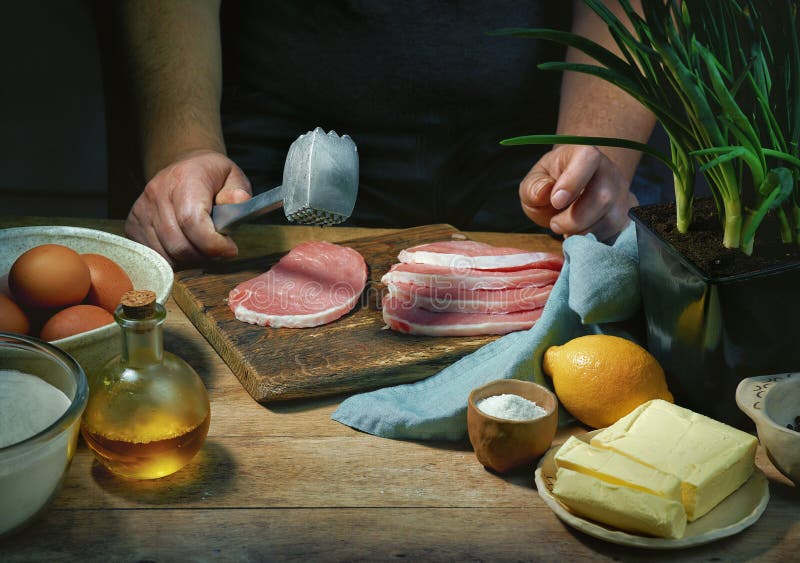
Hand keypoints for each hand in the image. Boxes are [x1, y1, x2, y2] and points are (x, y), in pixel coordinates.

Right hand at [125, 149, 251, 264]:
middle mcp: (158, 193)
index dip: (212, 243)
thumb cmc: (211, 178)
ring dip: (190, 260)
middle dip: (205, 256)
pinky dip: (174, 260)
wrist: (183, 169)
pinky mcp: (133, 225)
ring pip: (166, 254)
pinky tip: (186, 248)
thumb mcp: (234, 177)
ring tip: (203, 247)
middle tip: (219, 251)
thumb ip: (239, 192)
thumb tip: (238, 202)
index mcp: (184, 179)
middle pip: (179, 244)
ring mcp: (141, 210)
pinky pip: (154, 256)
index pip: (192, 220)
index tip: (230, 249)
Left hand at [519, 145, 637, 241]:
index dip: (572, 182)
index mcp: (584, 155)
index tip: (555, 201)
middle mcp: (609, 172)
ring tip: (566, 229)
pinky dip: (594, 241)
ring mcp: (622, 196)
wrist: (573, 193)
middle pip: (603, 197)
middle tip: (555, 224)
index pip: (588, 159)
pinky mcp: (626, 218)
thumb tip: (543, 193)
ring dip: (583, 232)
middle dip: (574, 219)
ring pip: (611, 220)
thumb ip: (534, 187)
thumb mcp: (534, 182)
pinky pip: (616, 235)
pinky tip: (581, 236)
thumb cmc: (551, 184)